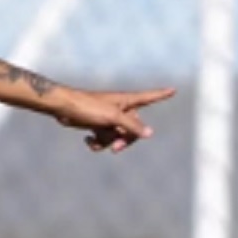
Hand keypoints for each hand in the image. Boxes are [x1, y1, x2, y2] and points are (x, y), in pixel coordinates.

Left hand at [54, 87, 175, 153]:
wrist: (63, 108)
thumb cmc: (88, 107)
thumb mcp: (112, 117)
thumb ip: (131, 126)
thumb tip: (150, 134)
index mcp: (127, 101)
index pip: (149, 97)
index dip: (161, 94)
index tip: (174, 89)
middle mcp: (120, 108)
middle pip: (133, 128)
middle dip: (125, 140)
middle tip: (115, 148)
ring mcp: (109, 117)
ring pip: (117, 136)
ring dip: (107, 142)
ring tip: (95, 142)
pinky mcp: (97, 124)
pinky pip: (104, 138)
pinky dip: (97, 142)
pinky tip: (88, 140)